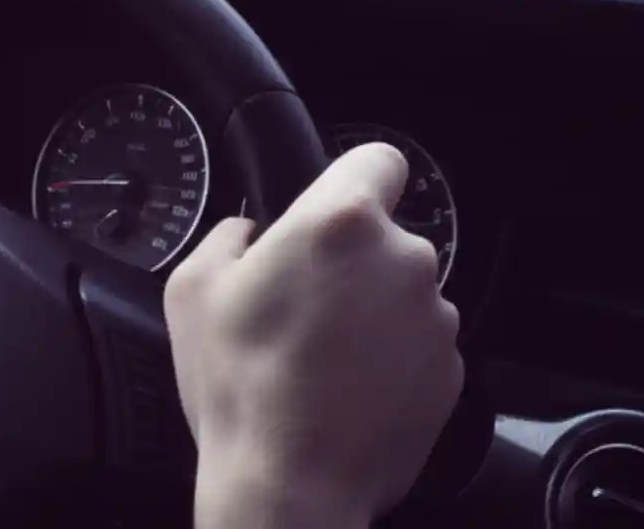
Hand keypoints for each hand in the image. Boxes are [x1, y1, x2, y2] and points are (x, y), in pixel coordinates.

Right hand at [165, 143, 462, 528]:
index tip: (332, 208)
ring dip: (371, 312)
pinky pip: (418, 344)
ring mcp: (435, 319)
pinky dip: (391, 358)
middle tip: (301, 306)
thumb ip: (227, 237)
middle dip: (349, 262)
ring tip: (320, 358)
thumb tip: (248, 234)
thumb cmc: (239, 385)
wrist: (289, 485)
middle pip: (385, 237)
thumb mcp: (192, 290)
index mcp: (341, 223)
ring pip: (402, 293)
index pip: (380, 159)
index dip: (354, 178)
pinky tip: (347, 389)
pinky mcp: (452, 371)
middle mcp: (404, 260)